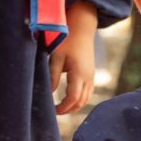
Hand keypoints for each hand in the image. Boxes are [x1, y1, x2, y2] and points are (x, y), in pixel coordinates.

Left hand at [49, 1, 98, 115]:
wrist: (82, 28)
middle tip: (55, 112)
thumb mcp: (56, 57)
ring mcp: (92, 76)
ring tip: (61, 108)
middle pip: (81, 102)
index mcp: (79, 74)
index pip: (73, 99)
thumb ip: (52, 76)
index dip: (63, 108)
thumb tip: (49, 93)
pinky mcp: (91, 74)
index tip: (52, 111)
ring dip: (74, 106)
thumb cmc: (67, 40)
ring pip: (86, 99)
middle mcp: (88, 77)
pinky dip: (79, 99)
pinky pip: (87, 92)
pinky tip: (69, 99)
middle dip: (68, 110)